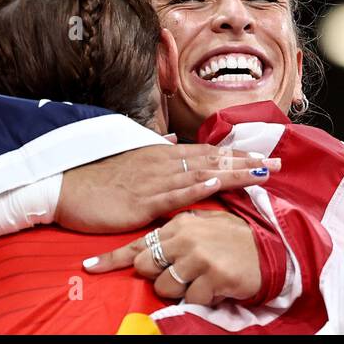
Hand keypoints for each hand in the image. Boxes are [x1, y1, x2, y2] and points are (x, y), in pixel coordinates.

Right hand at [57, 143, 279, 233]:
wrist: (65, 187)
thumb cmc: (97, 177)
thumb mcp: (131, 160)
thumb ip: (154, 152)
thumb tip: (171, 142)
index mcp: (161, 155)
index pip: (208, 153)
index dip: (237, 156)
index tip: (264, 158)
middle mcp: (162, 163)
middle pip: (214, 160)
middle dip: (247, 163)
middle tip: (279, 164)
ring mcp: (153, 181)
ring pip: (202, 174)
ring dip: (235, 173)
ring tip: (262, 172)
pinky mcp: (141, 201)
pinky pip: (174, 194)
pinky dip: (197, 186)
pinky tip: (217, 182)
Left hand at [83, 209, 261, 304]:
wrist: (272, 250)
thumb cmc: (235, 239)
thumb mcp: (203, 226)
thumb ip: (177, 231)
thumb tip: (150, 246)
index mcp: (180, 223)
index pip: (139, 242)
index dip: (112, 257)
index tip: (89, 266)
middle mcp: (185, 237)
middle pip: (146, 267)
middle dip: (158, 276)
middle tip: (182, 273)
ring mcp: (198, 256)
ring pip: (164, 286)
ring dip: (180, 290)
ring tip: (201, 279)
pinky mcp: (211, 276)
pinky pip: (190, 299)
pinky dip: (201, 298)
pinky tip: (215, 286)